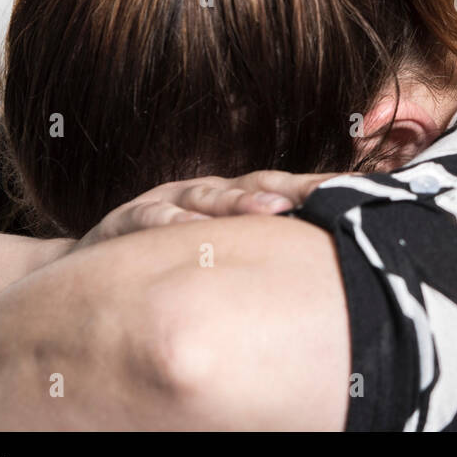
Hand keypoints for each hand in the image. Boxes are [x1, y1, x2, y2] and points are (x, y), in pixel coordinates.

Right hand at [73, 170, 339, 251]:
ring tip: (273, 208)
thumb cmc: (170, 265)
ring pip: (207, 197)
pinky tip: (184, 229)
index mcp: (234, 200)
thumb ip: (264, 254)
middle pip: (257, 185)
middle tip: (329, 194)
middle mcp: (206, 194)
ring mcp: (167, 203)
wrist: (90, 270)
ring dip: (240, 201)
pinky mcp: (125, 221)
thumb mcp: (219, 256)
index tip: (365, 191)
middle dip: (295, 187)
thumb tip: (325, 270)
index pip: (288, 189)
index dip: (323, 188)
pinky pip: (147, 219)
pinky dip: (166, 222)